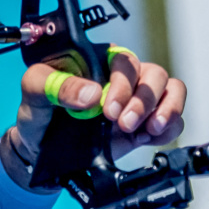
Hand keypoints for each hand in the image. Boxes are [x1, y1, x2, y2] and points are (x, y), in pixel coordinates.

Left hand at [3, 48, 185, 187]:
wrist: (40, 149)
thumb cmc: (38, 111)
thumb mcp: (35, 89)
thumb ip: (56, 85)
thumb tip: (92, 94)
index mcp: (98, 59)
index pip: (124, 61)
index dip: (123, 83)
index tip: (109, 109)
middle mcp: (122, 76)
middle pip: (153, 75)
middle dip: (144, 101)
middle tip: (125, 124)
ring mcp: (136, 100)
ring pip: (171, 91)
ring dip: (166, 110)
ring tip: (149, 130)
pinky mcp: (144, 124)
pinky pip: (173, 118)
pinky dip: (171, 127)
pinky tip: (151, 137)